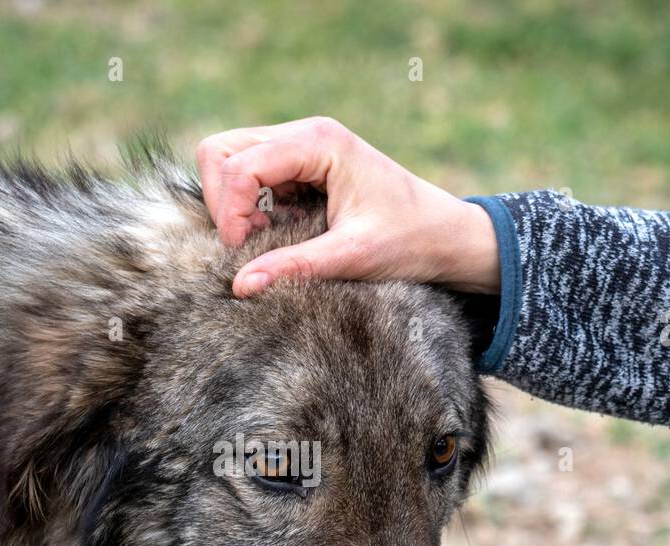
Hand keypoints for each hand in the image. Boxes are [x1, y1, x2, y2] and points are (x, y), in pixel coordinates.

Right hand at [197, 116, 499, 296]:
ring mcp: (300, 147)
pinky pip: (250, 177)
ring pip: (229, 160)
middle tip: (247, 242)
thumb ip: (294, 266)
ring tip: (264, 238)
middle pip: (221, 151)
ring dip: (233, 203)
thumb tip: (239, 286)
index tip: (243, 252)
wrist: (447, 236)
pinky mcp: (299, 166)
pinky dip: (249, 207)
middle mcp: (304, 134)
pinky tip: (277, 232)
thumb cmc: (409, 240)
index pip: (239, 165)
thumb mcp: (351, 256)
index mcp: (318, 141)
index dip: (229, 212)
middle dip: (222, 201)